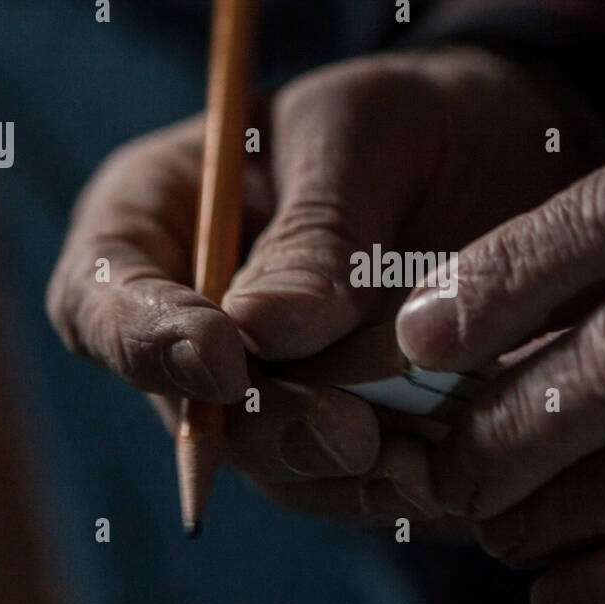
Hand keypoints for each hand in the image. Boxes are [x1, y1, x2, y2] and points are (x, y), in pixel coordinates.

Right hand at [46, 45, 595, 525]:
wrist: (504, 155)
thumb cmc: (410, 118)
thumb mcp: (363, 132)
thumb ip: (315, 229)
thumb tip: (260, 334)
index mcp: (157, 221)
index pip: (101, 298)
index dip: (146, 342)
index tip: (224, 361)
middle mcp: (196, 321)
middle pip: (189, 404)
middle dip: (267, 425)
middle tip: (348, 432)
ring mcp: (267, 385)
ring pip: (271, 460)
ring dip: (335, 472)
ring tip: (417, 465)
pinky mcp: (341, 428)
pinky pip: (344, 480)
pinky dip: (387, 485)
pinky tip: (442, 474)